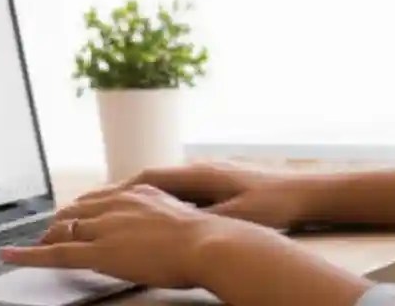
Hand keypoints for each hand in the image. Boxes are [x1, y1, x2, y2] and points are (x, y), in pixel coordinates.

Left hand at [0, 183, 258, 288]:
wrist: (209, 243)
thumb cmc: (207, 237)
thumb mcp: (184, 216)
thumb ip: (165, 215)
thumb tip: (166, 224)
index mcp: (139, 192)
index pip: (99, 198)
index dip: (81, 210)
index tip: (73, 217)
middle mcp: (118, 202)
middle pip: (76, 210)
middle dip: (59, 223)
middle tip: (48, 234)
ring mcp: (107, 226)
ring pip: (63, 229)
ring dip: (46, 238)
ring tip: (30, 248)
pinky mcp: (100, 251)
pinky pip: (56, 253)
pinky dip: (29, 255)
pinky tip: (12, 256)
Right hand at [76, 161, 313, 230]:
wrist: (307, 190)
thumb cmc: (274, 202)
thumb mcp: (237, 215)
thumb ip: (204, 219)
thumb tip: (174, 225)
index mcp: (201, 174)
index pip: (151, 177)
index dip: (121, 189)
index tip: (95, 201)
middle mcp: (201, 169)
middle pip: (150, 179)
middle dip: (119, 191)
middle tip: (87, 204)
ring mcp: (210, 175)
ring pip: (163, 184)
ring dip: (136, 194)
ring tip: (109, 208)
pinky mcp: (220, 184)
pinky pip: (178, 190)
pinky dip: (159, 199)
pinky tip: (151, 212)